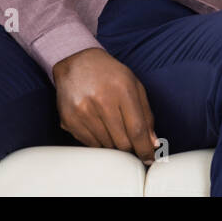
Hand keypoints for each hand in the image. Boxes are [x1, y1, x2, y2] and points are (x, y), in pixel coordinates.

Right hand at [53, 47, 157, 164]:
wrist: (77, 62)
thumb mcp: (134, 85)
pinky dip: (100, 142)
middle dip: (131, 147)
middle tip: (131, 141)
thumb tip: (152, 143)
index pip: (137, 129)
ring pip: (107, 146)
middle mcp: (101, 100)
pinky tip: (100, 127)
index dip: (146, 149)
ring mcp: (83, 112)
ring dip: (114, 144)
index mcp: (122, 89)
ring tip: (113, 128)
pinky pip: (90, 144)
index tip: (150, 158)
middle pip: (122, 142)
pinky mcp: (69, 120)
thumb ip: (146, 114)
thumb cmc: (109, 74)